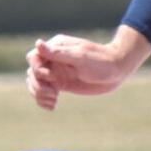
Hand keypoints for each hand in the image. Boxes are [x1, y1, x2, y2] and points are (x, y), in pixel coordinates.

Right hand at [25, 26, 150, 110]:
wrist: (117, 71)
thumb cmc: (102, 61)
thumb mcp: (81, 57)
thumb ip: (58, 53)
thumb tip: (38, 43)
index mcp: (57, 47)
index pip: (34, 57)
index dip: (38, 68)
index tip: (51, 77)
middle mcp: (54, 59)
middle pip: (32, 72)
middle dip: (38, 85)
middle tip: (53, 94)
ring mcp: (57, 72)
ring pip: (35, 82)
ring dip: (39, 94)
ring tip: (53, 101)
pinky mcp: (61, 84)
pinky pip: (44, 92)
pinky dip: (43, 100)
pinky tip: (52, 107)